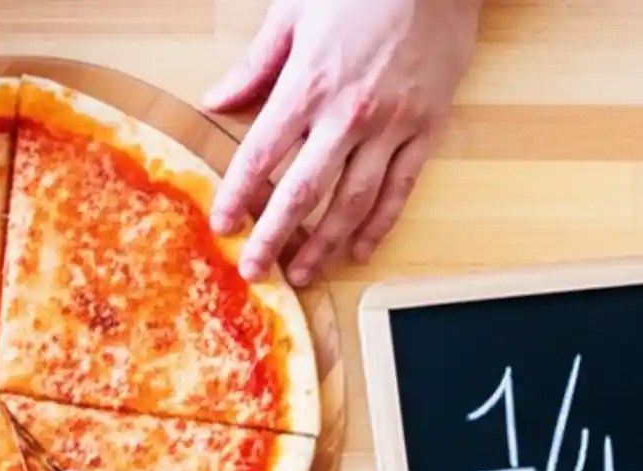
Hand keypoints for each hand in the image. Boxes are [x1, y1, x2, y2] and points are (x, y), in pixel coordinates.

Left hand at [204, 0, 481, 285]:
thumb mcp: (293, 12)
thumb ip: (255, 66)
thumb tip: (215, 100)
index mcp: (308, 85)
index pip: (262, 155)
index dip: (238, 196)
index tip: (222, 226)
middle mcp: (348, 114)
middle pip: (304, 192)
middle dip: (275, 237)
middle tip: (255, 270)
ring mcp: (392, 125)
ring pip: (353, 201)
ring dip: (325, 243)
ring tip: (304, 273)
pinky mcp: (427, 128)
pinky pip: (401, 188)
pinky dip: (379, 224)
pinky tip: (359, 250)